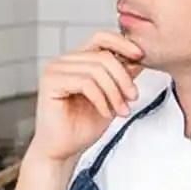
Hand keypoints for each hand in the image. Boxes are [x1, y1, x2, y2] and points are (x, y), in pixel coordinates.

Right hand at [30, 31, 143, 162]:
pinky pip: (86, 83)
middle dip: (123, 78)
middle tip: (133, 98)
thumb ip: (121, 77)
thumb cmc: (81, 127)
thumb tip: (139, 58)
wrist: (62, 151)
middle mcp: (62, 62)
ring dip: (115, 92)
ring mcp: (54, 70)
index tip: (140, 56)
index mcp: (76, 61)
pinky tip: (105, 113)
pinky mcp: (50, 82)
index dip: (122, 43)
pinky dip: (101, 99)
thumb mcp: (111, 97)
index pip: (101, 38)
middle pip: (103, 56)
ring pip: (97, 69)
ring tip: (121, 110)